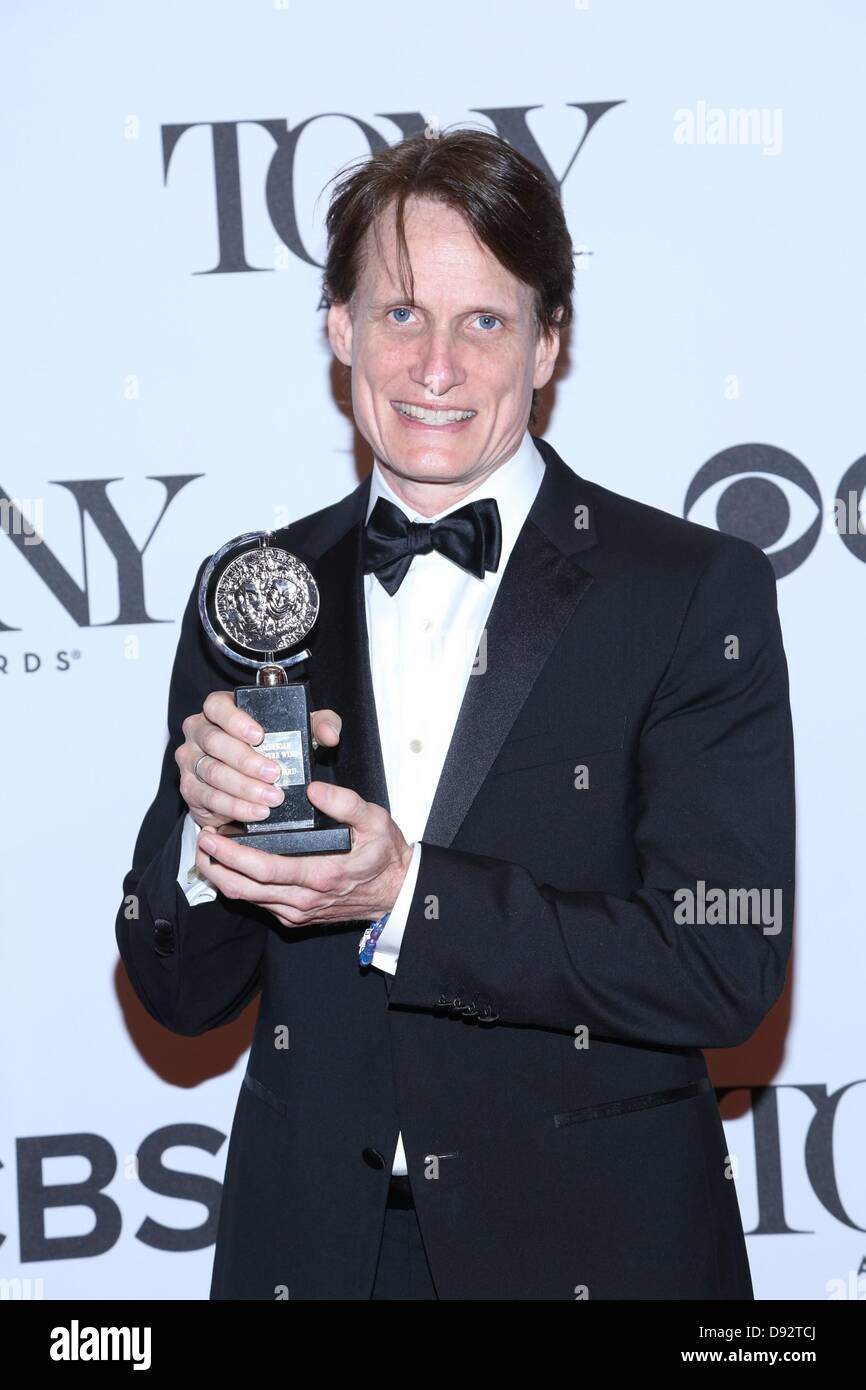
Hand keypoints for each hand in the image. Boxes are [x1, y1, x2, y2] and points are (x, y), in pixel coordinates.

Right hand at [176, 692, 342, 831]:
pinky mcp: (190, 790)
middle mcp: (199, 732)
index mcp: (219, 711)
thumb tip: (330, 734)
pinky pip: (209, 798)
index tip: (259, 735)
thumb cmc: (273, 749)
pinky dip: (234, 807)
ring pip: (212, 772)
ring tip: (271, 798)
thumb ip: (321, 725)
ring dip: (243, 788)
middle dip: (245, 760)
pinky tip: (256, 812)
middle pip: (214, 742)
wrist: (252, 784)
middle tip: (273, 773)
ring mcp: (191, 761)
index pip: (217, 705)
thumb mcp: (300, 731)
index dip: (235, 719)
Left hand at [195, 781, 413, 928]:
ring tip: (208, 853)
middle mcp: (304, 899)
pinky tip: (232, 867)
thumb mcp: (374, 820)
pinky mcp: (296, 916)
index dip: (232, 855)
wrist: (396, 891)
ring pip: (247, 900)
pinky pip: (259, 904)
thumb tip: (314, 790)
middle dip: (215, 867)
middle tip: (201, 842)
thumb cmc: (383, 855)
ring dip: (223, 878)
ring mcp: (298, 911)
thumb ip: (345, 803)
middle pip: (245, 889)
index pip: (264, 869)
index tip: (213, 836)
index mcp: (320, 875)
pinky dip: (240, 886)